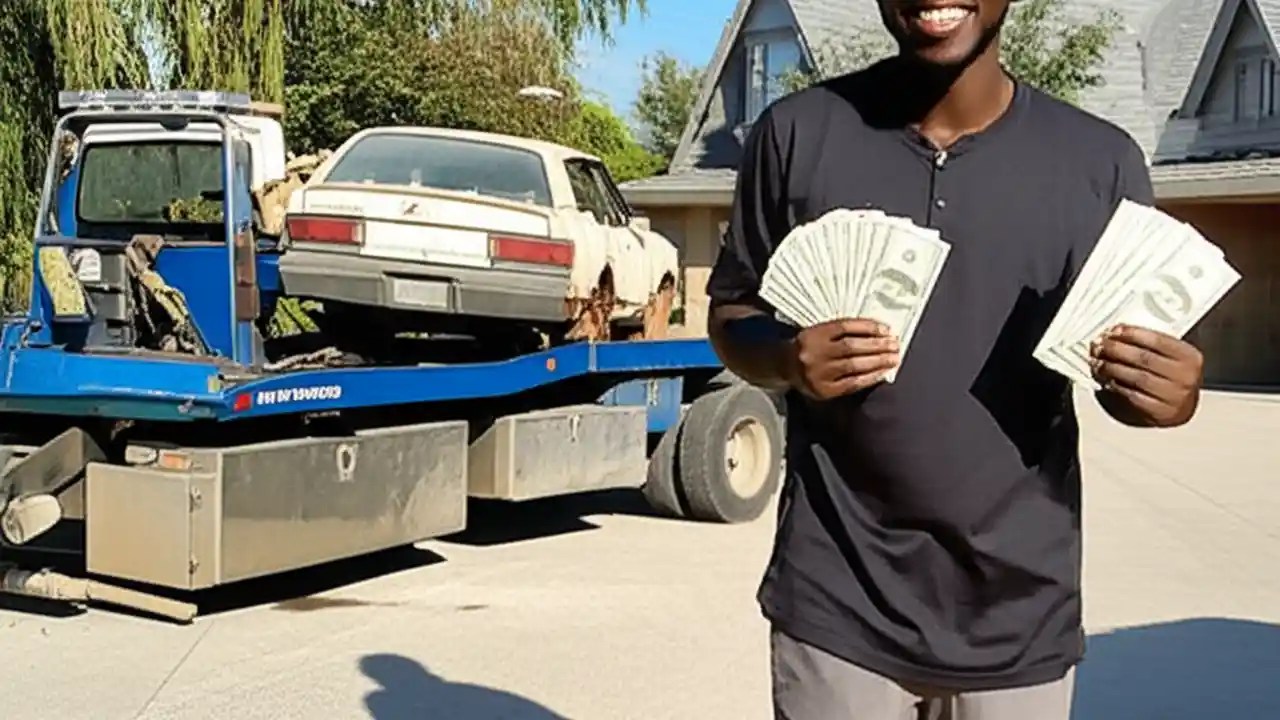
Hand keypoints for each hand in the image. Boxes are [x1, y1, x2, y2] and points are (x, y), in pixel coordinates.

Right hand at [784, 319, 899, 399]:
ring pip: (854, 365)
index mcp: (814, 333)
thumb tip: (879, 332)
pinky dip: (870, 377)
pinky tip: (882, 372)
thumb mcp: (819, 331)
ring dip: (878, 361)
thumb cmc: (809, 346)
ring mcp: (818, 373)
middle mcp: (814, 352)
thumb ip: (843, 331)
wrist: (784, 366)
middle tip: (895, 344)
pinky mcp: (823, 390)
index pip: (845, 327)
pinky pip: (852, 383)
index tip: (887, 329)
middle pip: (852, 346)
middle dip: (877, 345)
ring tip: (894, 358)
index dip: (869, 327)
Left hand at [1089, 324, 1203, 426]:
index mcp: (1190, 357)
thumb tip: (1115, 333)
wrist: (1182, 408)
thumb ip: (1149, 343)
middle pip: (1144, 358)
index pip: (1158, 340)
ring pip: (1137, 377)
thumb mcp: (1171, 356)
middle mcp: (1185, 377)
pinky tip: (1107, 379)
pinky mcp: (1160, 412)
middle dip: (1117, 349)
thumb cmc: (1172, 377)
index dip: (1132, 334)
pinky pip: (1133, 396)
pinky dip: (1116, 386)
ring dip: (1112, 367)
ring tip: (1098, 362)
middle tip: (1099, 345)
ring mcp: (1174, 396)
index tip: (1113, 330)